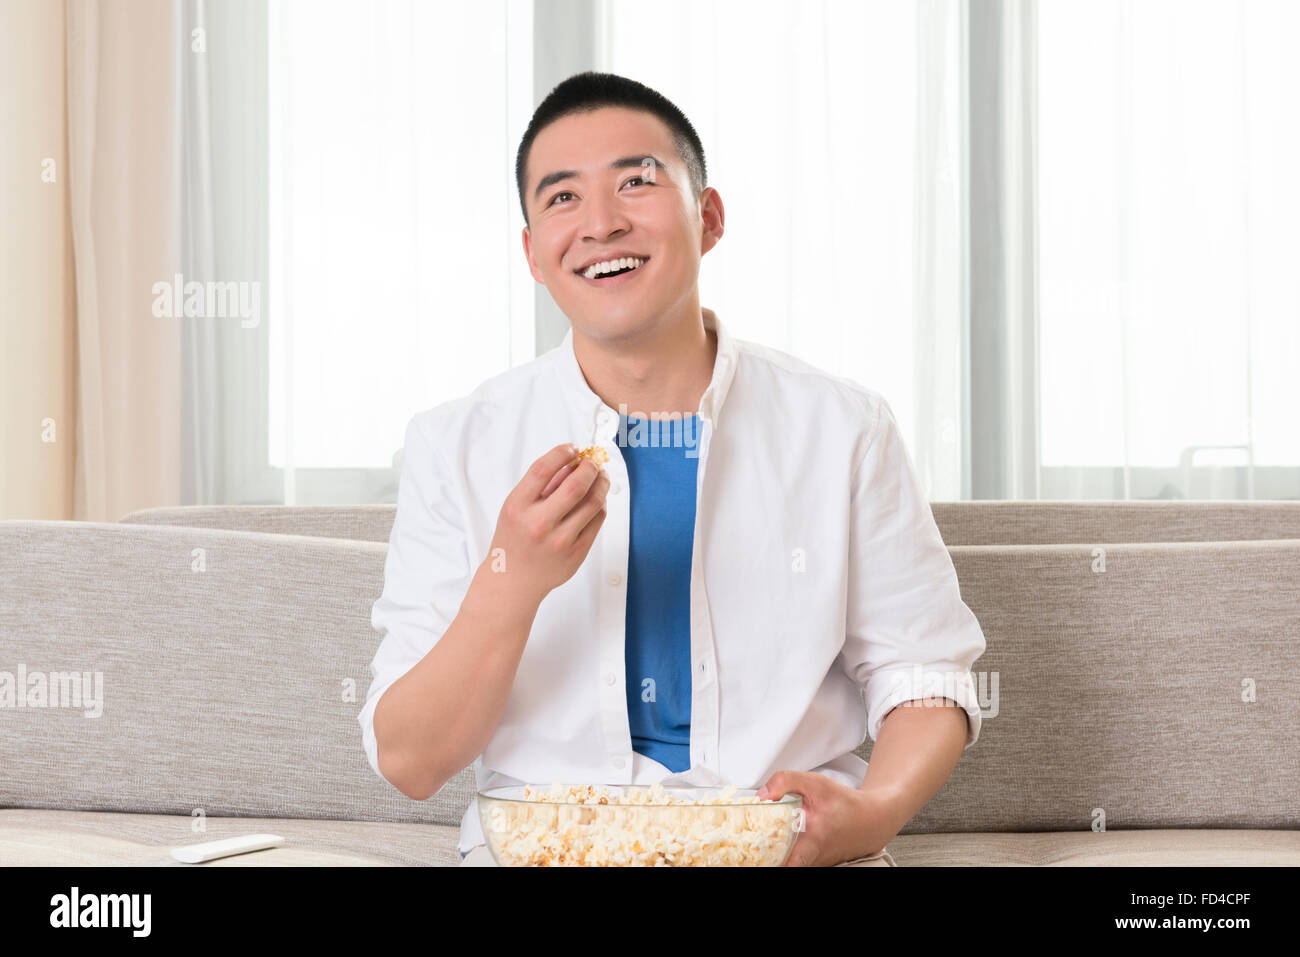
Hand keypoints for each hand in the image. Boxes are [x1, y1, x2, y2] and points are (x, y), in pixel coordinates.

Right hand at [486, 444, 609, 603]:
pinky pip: (597, 521)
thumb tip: (573, 460)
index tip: (572, 447)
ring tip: (601, 476)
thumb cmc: (514, 539)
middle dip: (590, 467)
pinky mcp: (576, 554)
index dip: (561, 453)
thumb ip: (543, 484)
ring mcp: (559, 541)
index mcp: (518, 507)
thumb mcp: (516, 507)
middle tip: (593, 462)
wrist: (513, 581)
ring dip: (601, 483)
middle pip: (576, 485)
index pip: (542, 469)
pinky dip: (601, 504)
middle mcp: (538, 524)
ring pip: (593, 503)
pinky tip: (597, 498)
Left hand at [756, 771, 898, 866]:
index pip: (791, 863)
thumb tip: (761, 796)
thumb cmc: (845, 803)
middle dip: (764, 856)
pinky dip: (783, 855)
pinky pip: (794, 862)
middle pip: (783, 864)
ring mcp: (816, 865)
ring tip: (759, 843)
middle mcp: (814, 859)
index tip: (755, 856)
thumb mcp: (815, 783)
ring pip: (788, 863)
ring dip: (773, 855)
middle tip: (747, 846)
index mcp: (813, 841)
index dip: (769, 861)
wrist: (870, 819)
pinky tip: (775, 844)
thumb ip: (785, 782)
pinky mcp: (816, 865)